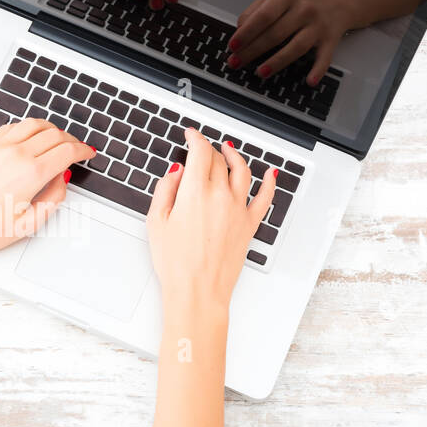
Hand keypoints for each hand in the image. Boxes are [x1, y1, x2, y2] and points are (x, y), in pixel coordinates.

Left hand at [0, 118, 94, 262]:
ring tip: (57, 138)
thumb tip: (62, 180)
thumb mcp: (29, 225)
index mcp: (31, 174)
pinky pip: (12, 126)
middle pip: (54, 134)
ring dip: (51, 128)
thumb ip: (53, 200)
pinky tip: (30, 136)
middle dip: (71, 140)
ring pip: (34, 123)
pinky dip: (27, 127)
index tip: (87, 153)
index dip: (82, 150)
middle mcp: (16, 154)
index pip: (67, 151)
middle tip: (76, 148)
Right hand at [146, 129, 276, 311]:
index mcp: (195, 192)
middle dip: (208, 149)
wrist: (198, 291)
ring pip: (242, 171)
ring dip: (235, 156)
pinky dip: (270, 183)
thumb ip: (165, 190)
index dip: (195, 137)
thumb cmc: (175, 263)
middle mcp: (220, 195)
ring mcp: (238, 209)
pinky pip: (265, 198)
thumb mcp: (156, 222)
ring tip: (229, 150)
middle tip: (200, 148)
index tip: (190, 134)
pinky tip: (271, 174)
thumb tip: (176, 172)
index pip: (199, 151)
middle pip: (218, 160)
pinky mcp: (249, 225)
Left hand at [226, 0, 356, 85]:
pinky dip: (318, 70)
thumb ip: (255, 12)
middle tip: (236, 63)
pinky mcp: (330, 41)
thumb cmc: (298, 6)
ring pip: (297, 46)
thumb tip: (239, 31)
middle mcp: (303, 10)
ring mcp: (317, 26)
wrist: (336, 3)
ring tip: (261, 72)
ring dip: (277, 61)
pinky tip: (310, 81)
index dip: (247, 32)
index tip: (232, 46)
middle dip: (253, 50)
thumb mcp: (276, 1)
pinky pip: (324, 58)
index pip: (264, 15)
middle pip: (276, 33)